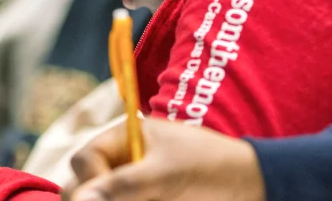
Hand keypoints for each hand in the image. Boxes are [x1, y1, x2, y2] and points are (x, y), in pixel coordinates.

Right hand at [67, 118, 264, 200]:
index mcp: (126, 138)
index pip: (85, 159)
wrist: (252, 187)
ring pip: (105, 198)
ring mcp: (133, 186)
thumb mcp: (166, 175)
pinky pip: (125, 200)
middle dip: (103, 198)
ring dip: (117, 200)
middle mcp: (124, 162)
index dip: (91, 182)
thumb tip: (79, 200)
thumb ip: (122, 185)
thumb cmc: (212, 170)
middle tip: (140, 199)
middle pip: (88, 186)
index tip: (104, 199)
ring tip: (155, 199)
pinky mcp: (145, 199)